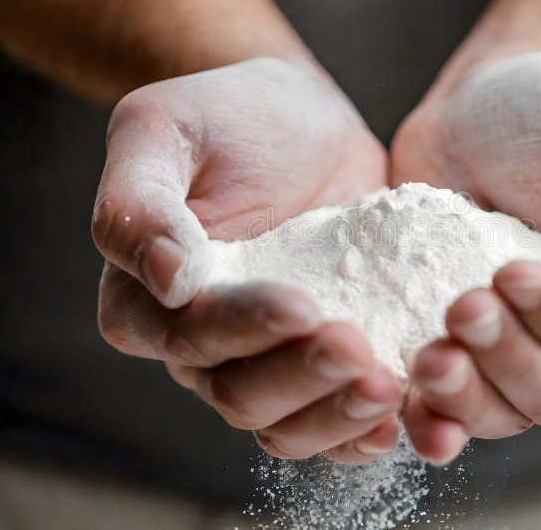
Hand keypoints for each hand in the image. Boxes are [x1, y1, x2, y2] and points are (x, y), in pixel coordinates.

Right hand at [92, 58, 402, 463]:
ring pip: (288, 421)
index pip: (189, 335)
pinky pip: (336, 412)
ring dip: (337, 415)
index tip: (303, 304)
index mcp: (149, 298)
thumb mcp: (163, 130)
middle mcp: (205, 342)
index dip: (245, 328)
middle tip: (359, 349)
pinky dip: (363, 425)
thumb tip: (165, 278)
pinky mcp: (327, 351)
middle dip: (302, 378)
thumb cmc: (225, 116)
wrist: (299, 121)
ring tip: (389, 387)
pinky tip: (402, 416)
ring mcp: (270, 354)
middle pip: (241, 393)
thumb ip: (138, 201)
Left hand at [392, 52, 540, 463]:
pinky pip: (449, 401)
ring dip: (466, 397)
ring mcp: (515, 343)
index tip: (509, 273)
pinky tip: (405, 401)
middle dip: (507, 359)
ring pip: (504, 408)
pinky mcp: (456, 340)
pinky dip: (430, 415)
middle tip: (460, 307)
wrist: (482, 105)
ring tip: (427, 357)